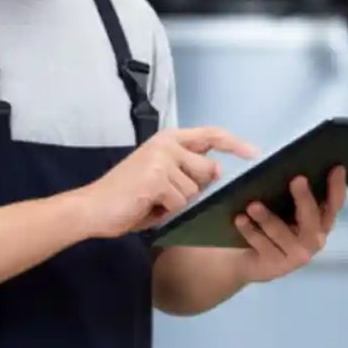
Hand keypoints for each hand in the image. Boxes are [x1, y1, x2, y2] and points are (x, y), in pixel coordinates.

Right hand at [80, 127, 258, 237]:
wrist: (93, 208)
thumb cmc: (128, 197)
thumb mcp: (163, 179)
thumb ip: (188, 172)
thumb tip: (216, 172)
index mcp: (169, 139)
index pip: (210, 135)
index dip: (234, 143)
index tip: (254, 153)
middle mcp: (167, 144)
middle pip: (207, 171)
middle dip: (193, 191)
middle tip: (163, 197)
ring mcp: (162, 159)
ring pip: (194, 191)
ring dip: (177, 204)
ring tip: (152, 202)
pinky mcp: (157, 177)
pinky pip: (180, 202)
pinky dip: (167, 211)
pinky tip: (147, 207)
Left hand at [233, 165, 346, 283]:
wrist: (251, 261)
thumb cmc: (273, 227)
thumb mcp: (286, 210)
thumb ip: (294, 194)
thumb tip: (291, 167)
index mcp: (320, 223)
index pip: (334, 204)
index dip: (337, 187)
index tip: (337, 167)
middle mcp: (313, 240)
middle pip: (312, 219)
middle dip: (304, 199)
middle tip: (297, 179)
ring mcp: (295, 255)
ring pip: (282, 234)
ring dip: (267, 218)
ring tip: (253, 205)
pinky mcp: (275, 266)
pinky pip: (262, 245)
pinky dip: (250, 231)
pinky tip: (240, 219)